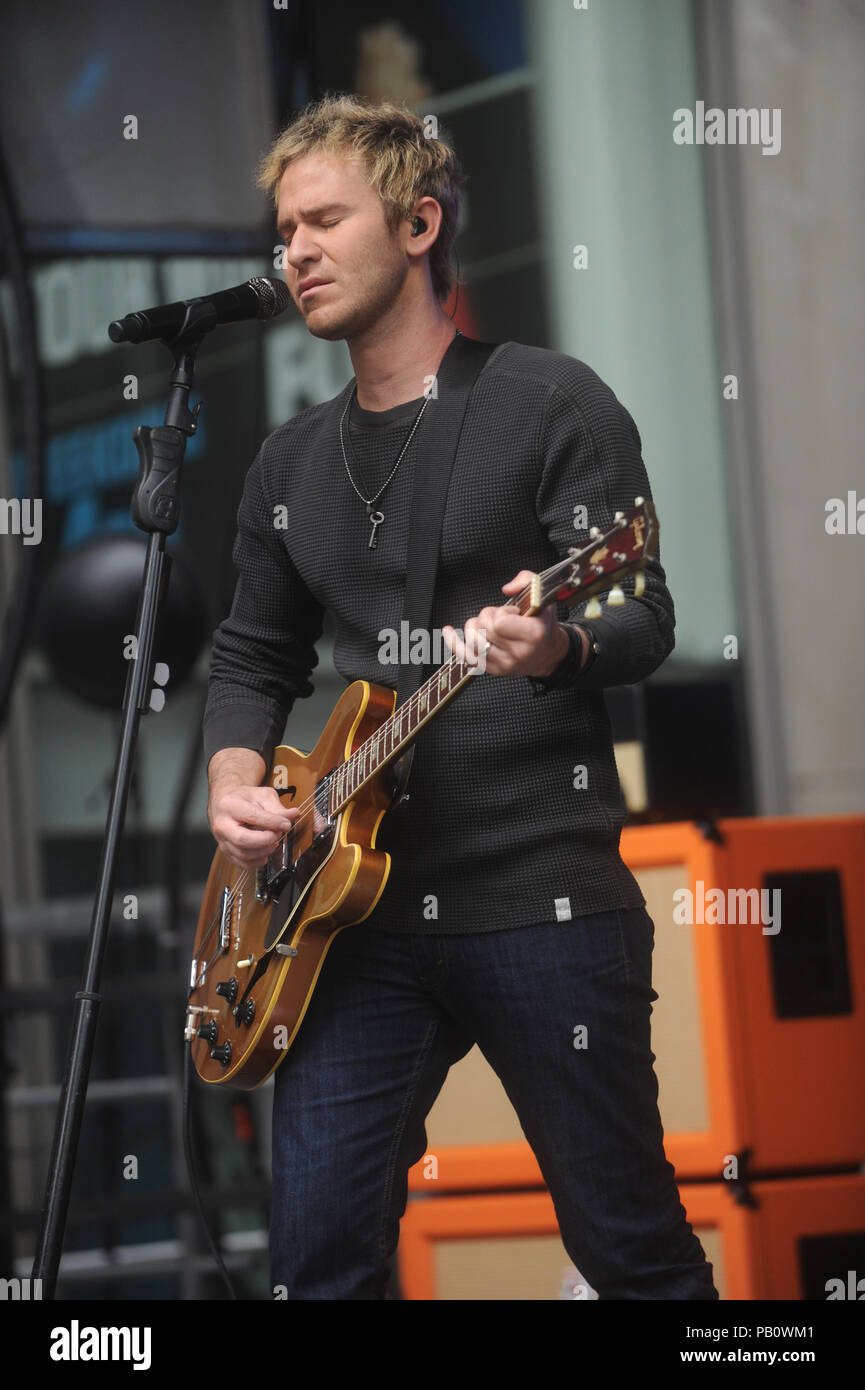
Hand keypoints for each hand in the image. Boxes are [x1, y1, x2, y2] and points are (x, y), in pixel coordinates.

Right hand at [207, 749, 298, 868]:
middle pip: (242, 839)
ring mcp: (222, 840)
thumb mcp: (261, 795)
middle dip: (266, 840)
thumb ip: (277, 807)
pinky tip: (265, 851)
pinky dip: (258, 861)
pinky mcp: (227, 852)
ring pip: (243, 854)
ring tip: (273, 841)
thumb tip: (292, 815)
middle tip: (278, 834)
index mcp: (229, 805)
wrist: (227, 804)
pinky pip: (243, 864)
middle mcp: (222, 825)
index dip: (272, 822)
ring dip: (264, 851)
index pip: (251, 816)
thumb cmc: (244, 798)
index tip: (286, 824)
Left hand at [442, 570, 575, 677]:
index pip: (499, 624)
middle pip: (484, 630)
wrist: (548, 653)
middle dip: (487, 617)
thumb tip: (507, 588)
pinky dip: (454, 643)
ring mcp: (505, 664)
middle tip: (501, 616)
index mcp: (533, 634)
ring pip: (473, 642)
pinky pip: (466, 657)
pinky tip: (448, 632)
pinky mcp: (494, 670)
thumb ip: (527, 580)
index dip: (500, 613)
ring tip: (487, 624)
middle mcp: (519, 652)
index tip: (511, 612)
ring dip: (475, 627)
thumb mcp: (542, 595)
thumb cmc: (543, 623)